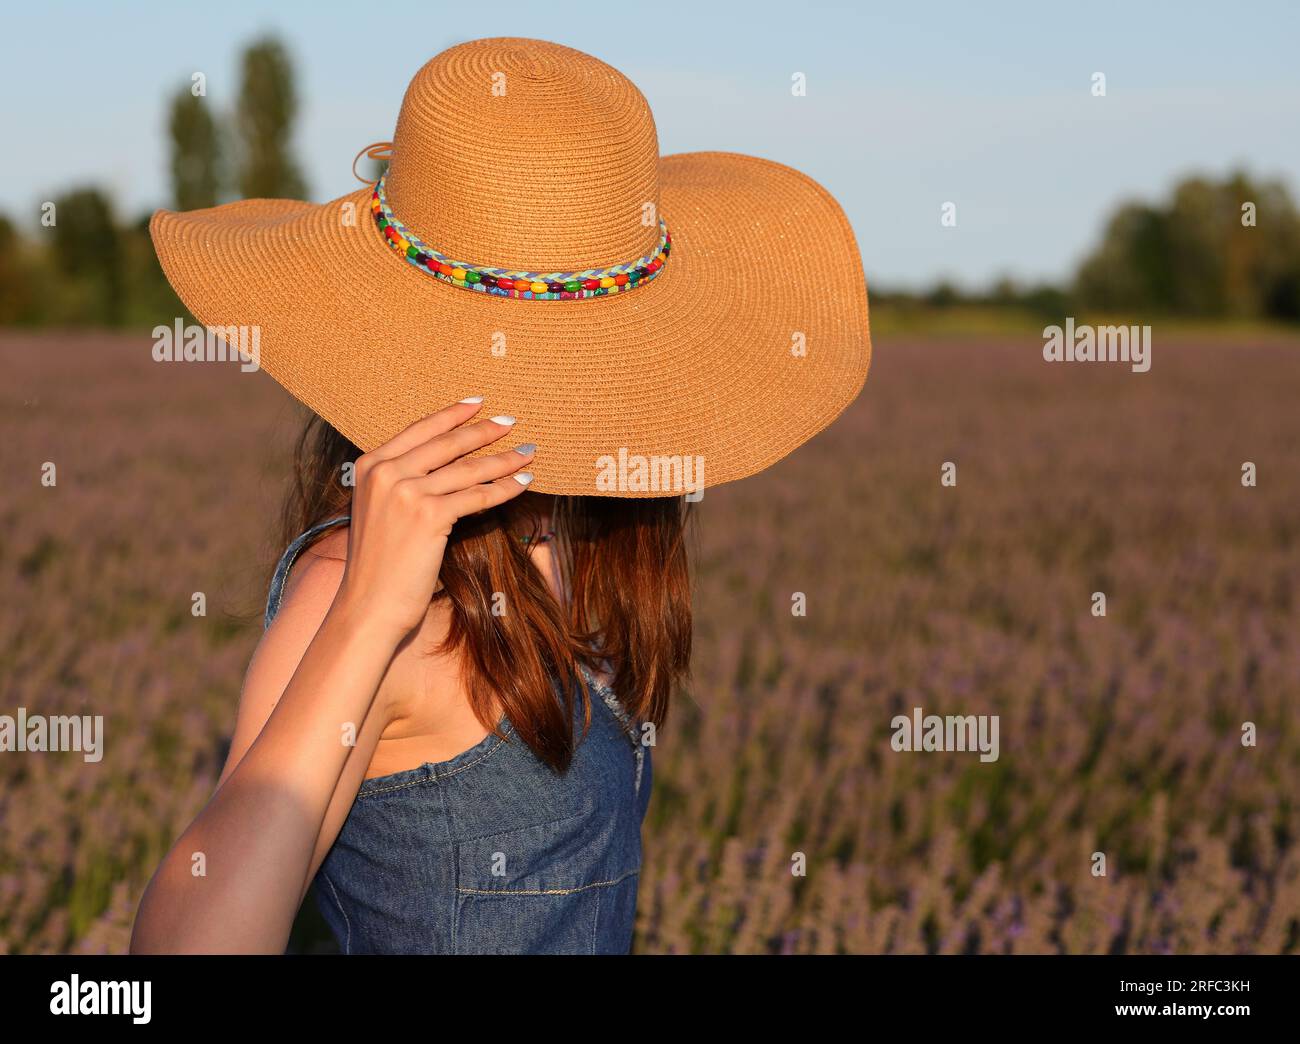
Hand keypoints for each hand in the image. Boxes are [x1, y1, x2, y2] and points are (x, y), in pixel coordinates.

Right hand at [330, 400, 534, 641]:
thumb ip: (401, 483)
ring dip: (504, 458)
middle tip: (512, 422)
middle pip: (447, 443)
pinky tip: (524, 482)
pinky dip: (505, 488)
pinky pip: (477, 495)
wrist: (368, 607)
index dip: (452, 415)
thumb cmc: (378, 567)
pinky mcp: (429, 515)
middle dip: (485, 431)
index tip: (477, 404)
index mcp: (369, 465)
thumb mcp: (380, 511)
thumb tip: (443, 466)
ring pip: (468, 468)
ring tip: (528, 451)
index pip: (420, 430)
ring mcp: (406, 492)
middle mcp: (386, 473)